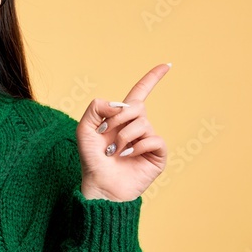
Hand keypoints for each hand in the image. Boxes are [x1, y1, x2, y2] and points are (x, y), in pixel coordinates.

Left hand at [76, 63, 169, 201]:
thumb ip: (95, 108)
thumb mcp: (84, 129)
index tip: (167, 65)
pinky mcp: (157, 155)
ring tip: (115, 152)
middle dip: (119, 118)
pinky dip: (139, 146)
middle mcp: (138, 127)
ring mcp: (149, 141)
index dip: (152, 78)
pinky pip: (154, 139)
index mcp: (122, 119)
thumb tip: (117, 104)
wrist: (100, 186)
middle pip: (136, 107)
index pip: (140, 93)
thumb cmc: (92, 160)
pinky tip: (129, 155)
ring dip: (124, 136)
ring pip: (143, 123)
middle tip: (106, 133)